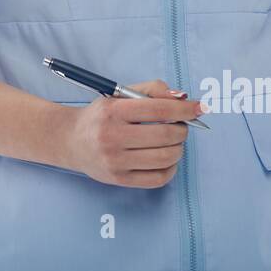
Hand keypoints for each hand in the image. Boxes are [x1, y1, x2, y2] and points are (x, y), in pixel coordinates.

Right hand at [62, 80, 206, 187]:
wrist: (70, 140)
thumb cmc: (100, 116)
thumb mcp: (118, 94)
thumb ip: (151, 90)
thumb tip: (182, 98)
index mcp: (113, 111)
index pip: (159, 109)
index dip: (185, 109)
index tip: (201, 108)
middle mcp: (112, 137)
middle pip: (166, 134)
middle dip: (183, 129)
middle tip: (181, 125)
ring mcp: (115, 161)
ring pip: (166, 157)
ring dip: (179, 148)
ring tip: (174, 141)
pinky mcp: (119, 180)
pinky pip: (158, 178)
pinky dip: (171, 167)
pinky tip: (167, 158)